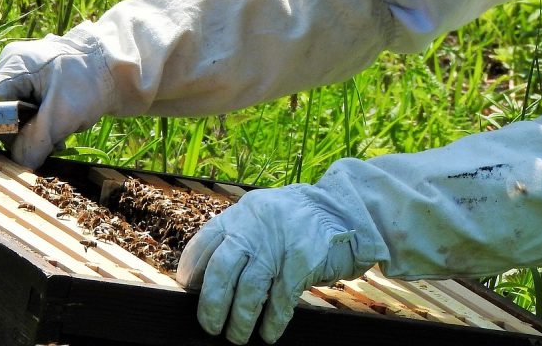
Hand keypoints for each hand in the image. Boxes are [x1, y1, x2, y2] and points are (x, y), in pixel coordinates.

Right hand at [0, 31, 111, 167]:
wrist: (126, 66)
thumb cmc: (93, 83)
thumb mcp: (62, 116)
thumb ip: (34, 142)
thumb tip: (16, 164)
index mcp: (14, 66)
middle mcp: (14, 68)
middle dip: (8, 137)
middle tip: (25, 156)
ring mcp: (27, 75)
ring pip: (11, 114)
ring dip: (28, 135)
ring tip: (55, 144)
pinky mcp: (40, 85)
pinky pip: (27, 111)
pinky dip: (39, 128)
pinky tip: (58, 137)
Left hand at [177, 185, 366, 343]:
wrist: (349, 209)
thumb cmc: (303, 221)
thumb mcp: (266, 216)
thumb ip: (242, 237)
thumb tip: (211, 279)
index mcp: (243, 213)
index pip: (204, 244)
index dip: (193, 274)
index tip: (192, 294)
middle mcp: (256, 226)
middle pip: (221, 270)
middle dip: (211, 306)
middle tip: (211, 327)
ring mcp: (279, 243)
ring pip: (248, 290)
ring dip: (240, 320)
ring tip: (238, 336)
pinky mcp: (302, 261)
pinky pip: (280, 300)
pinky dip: (272, 321)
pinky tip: (270, 333)